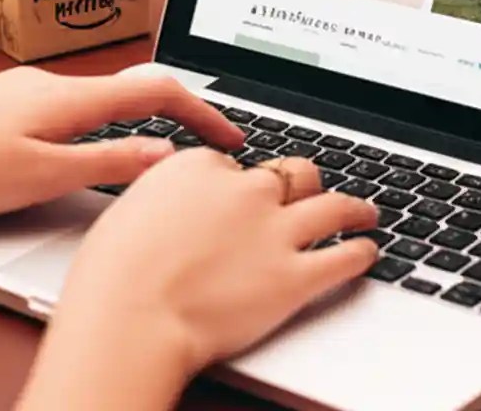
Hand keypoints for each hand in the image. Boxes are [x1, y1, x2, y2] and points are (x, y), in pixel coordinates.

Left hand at [0, 67, 244, 219]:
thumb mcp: (39, 176)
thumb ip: (106, 161)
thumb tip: (165, 152)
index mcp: (68, 98)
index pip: (156, 91)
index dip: (203, 111)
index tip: (233, 137)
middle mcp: (52, 85)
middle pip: (134, 89)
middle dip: (179, 115)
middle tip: (209, 147)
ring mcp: (27, 92)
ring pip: (102, 103)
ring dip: (140, 123)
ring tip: (162, 158)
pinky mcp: (7, 107)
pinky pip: (72, 112)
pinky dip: (103, 129)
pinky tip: (95, 154)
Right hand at [49, 151, 379, 380]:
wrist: (129, 317)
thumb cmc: (113, 275)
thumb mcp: (127, 210)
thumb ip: (163, 200)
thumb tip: (171, 208)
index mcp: (200, 166)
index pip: (233, 164)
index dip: (238, 184)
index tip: (239, 199)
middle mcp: (244, 190)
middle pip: (291, 174)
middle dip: (303, 182)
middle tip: (312, 190)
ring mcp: (275, 232)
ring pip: (333, 206)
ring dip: (354, 209)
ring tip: (365, 213)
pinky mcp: (295, 276)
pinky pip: (344, 257)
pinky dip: (361, 254)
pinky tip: (367, 252)